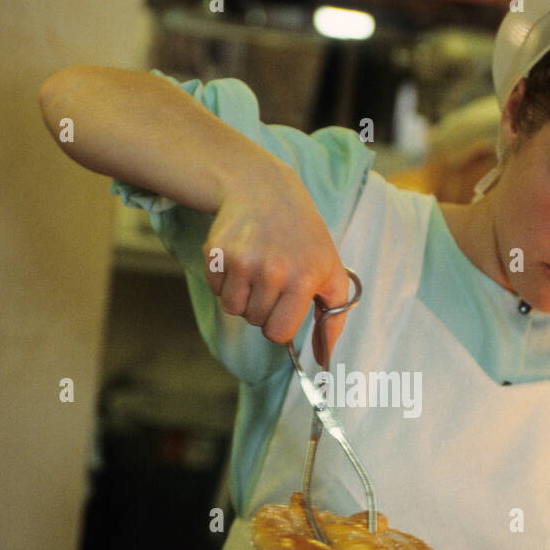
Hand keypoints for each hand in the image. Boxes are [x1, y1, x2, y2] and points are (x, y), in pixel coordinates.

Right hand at [203, 164, 351, 362]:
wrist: (265, 190)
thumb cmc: (304, 237)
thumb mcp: (331, 272)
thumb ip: (332, 319)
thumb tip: (322, 358)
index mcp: (304, 279)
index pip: (278, 333)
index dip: (279, 324)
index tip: (284, 307)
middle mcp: (272, 271)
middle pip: (255, 321)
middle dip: (262, 307)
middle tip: (272, 278)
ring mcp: (242, 261)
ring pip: (233, 308)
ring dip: (243, 296)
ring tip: (257, 268)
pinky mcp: (217, 252)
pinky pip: (216, 290)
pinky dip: (226, 281)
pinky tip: (241, 257)